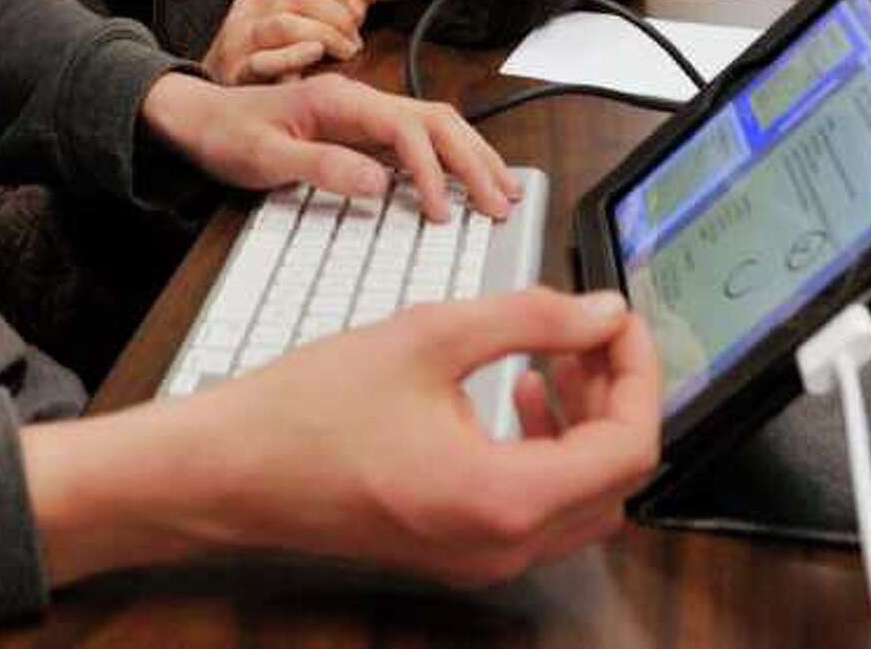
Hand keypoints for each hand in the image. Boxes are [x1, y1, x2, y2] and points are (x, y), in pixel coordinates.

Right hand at [22, 289, 661, 587]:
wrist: (233, 468)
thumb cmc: (311, 408)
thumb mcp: (428, 336)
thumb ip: (530, 320)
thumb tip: (600, 313)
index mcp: (504, 499)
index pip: (628, 448)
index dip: (638, 374)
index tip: (620, 321)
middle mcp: (503, 546)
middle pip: (615, 480)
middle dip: (616, 397)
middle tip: (593, 331)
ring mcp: (481, 557)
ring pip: (583, 500)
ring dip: (585, 424)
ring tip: (556, 356)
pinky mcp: (459, 549)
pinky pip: (538, 510)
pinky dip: (548, 451)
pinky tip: (518, 392)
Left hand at [140, 70, 516, 221]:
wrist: (199, 119)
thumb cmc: (227, 134)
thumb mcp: (265, 157)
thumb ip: (322, 166)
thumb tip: (378, 183)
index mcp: (340, 101)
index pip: (405, 129)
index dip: (431, 169)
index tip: (442, 211)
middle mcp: (359, 100)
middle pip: (435, 121)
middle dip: (472, 160)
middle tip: (501, 204)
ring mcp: (363, 113)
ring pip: (434, 126)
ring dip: (471, 156)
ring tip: (503, 190)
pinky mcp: (361, 131)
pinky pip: (417, 140)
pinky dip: (449, 159)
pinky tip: (466, 182)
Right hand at [200, 0, 367, 85]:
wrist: (207, 102)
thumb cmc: (246, 57)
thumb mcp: (262, 15)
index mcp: (255, 0)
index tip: (358, 10)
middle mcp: (245, 17)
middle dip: (334, 16)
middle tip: (356, 39)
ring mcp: (238, 45)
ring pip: (282, 25)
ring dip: (323, 34)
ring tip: (346, 50)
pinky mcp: (236, 76)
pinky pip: (264, 62)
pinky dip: (293, 56)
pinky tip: (316, 53)